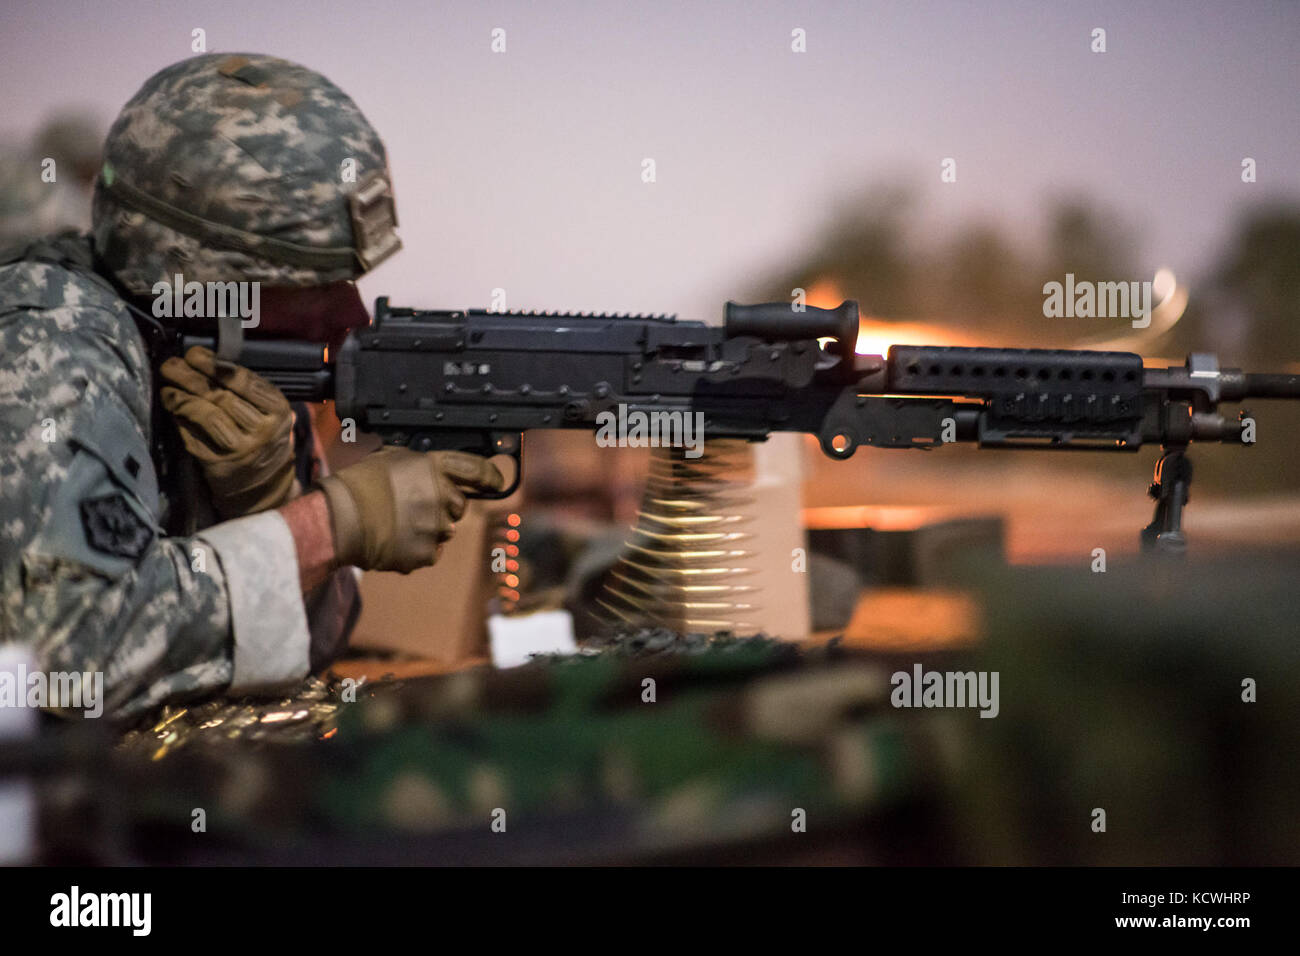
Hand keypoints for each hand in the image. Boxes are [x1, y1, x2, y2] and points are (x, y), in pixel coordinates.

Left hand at [159, 346, 295, 518]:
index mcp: (278, 411)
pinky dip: (180, 419)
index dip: (214, 365)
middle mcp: (263, 431)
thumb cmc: (262, 435)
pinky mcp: (219, 464)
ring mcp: (241, 450)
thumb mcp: (268, 410)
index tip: (193, 354)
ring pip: (207, 415)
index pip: (244, 382)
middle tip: (171, 365)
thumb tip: (203, 361)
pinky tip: (172, 408)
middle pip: (221, 396)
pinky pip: (194, 435)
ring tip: (167, 386)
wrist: (264, 482)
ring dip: (181, 398)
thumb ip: (245, 389)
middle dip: (191, 377)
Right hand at [317, 448, 504, 572]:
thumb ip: (420, 464)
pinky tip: (396, 541)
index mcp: (433, 467)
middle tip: (415, 508)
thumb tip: (432, 470)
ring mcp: (437, 526)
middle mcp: (442, 495)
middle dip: (444, 507)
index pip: (476, 469)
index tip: (497, 482)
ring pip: (445, 530)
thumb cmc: (359, 485)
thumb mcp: (391, 457)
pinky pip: (432, 551)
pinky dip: (418, 549)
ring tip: (398, 524)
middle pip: (460, 506)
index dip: (490, 476)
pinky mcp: (428, 552)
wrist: (341, 518)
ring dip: (429, 529)